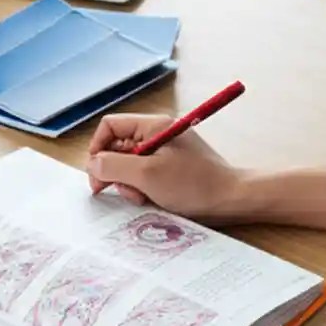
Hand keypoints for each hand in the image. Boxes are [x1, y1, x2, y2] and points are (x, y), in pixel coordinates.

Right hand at [85, 114, 245, 221]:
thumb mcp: (147, 175)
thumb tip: (92, 164)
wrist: (233, 199)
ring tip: (143, 197)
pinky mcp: (172, 169)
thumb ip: (114, 166)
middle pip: (118, 147)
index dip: (97, 149)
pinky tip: (153, 200)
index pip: (110, 126)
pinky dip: (143, 189)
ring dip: (130, 184)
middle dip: (115, 171)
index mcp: (153, 126)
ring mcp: (166, 152)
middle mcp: (158, 134)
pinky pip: (145, 176)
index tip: (98, 174)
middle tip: (122, 192)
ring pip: (130, 165)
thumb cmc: (195, 185)